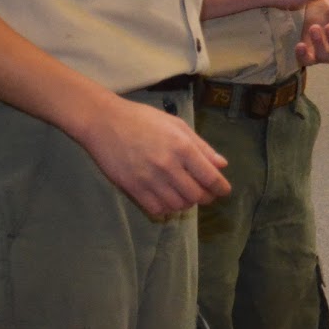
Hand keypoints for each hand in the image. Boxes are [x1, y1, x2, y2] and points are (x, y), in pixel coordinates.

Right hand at [72, 96, 230, 218]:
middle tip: (204, 193)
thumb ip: (201, 146)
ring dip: (186, 203)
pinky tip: (167, 199)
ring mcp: (150, 179)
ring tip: (185, 194)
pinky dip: (166, 208)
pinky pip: (157, 209)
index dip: (220, 188)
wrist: (105, 123)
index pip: (210, 177)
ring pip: (178, 205)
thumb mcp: (177, 125)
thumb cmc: (143, 119)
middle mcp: (168, 166)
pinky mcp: (133, 189)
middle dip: (205, 197)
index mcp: (182, 147)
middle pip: (196, 195)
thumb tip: (222, 164)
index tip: (224, 191)